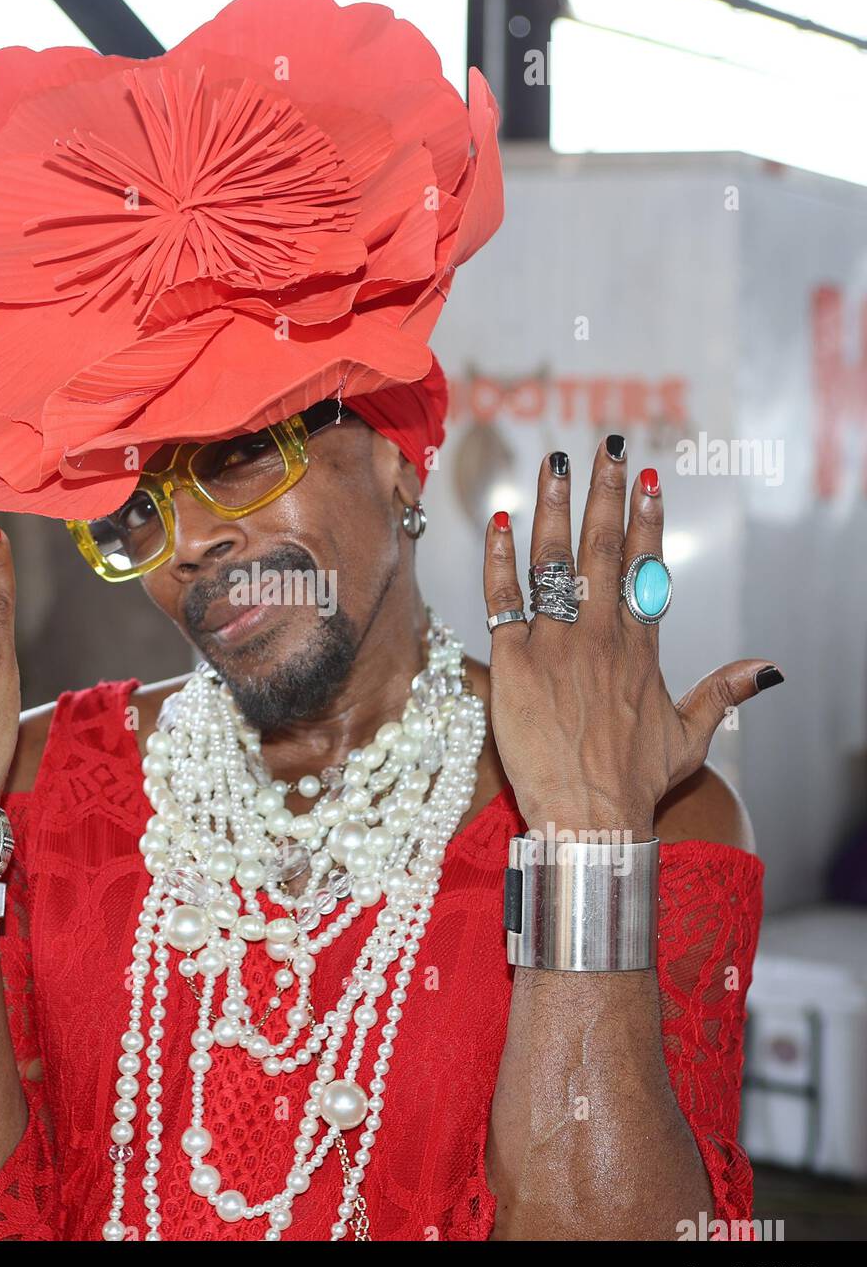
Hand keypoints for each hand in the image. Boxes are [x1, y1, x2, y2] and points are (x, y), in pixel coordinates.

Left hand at [482, 440, 782, 837]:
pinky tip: (496, 522)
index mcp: (640, 649)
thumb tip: (770, 669)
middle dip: (606, 495)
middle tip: (606, 449)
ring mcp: (556, 645)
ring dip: (553, 508)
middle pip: (604, 550)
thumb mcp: (690, 737)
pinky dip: (499, 559)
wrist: (589, 817)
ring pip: (554, 562)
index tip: (650, 480)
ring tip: (554, 464)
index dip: (648, 522)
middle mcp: (601, 636)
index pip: (645, 570)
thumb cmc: (635, 783)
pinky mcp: (514, 663)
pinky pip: (504, 600)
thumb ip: (724, 694)